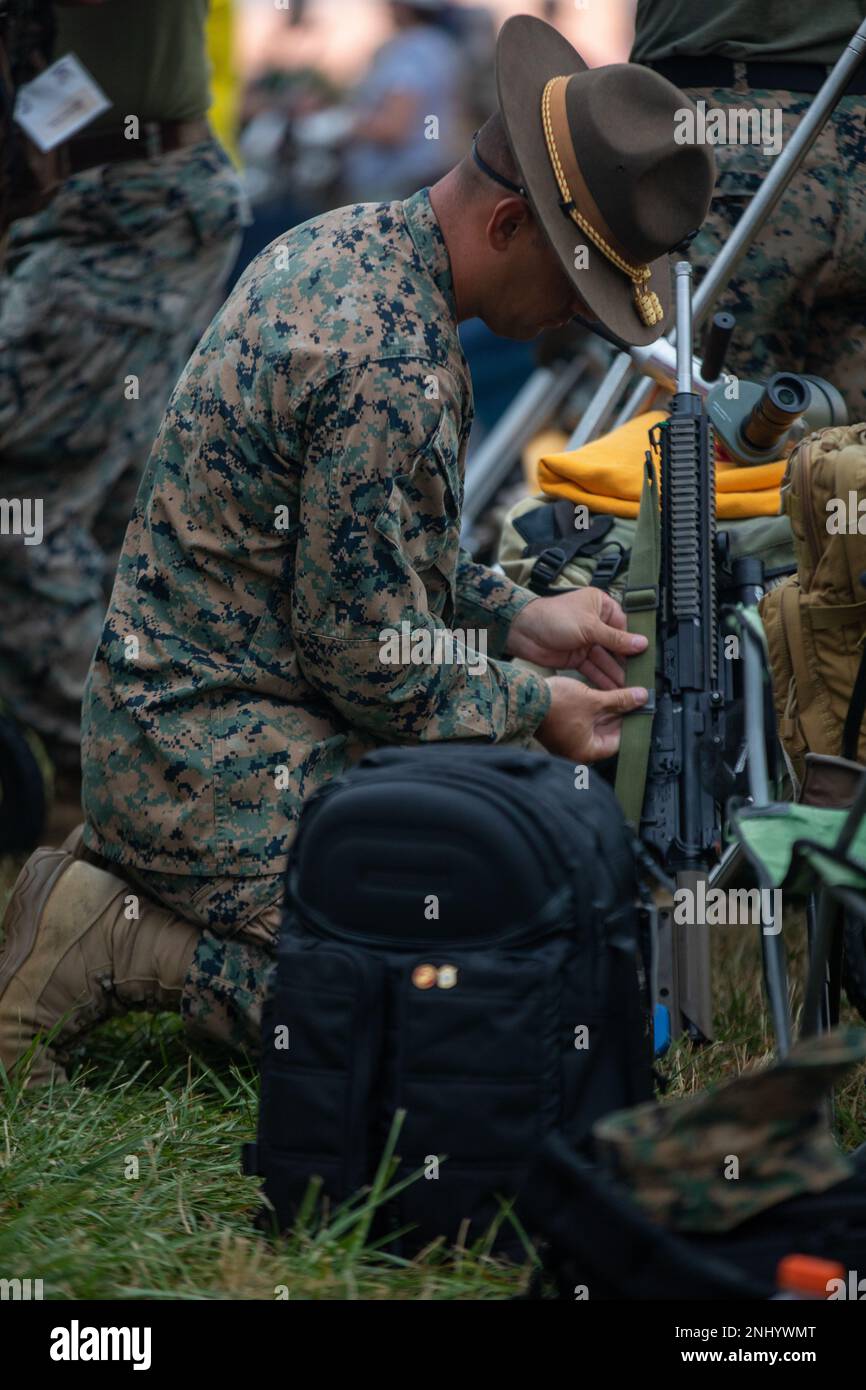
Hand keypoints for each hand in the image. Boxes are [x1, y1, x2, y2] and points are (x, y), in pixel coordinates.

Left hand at [506, 588, 646, 687]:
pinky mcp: (577, 657)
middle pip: (616, 645)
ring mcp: (586, 641)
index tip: (646, 657)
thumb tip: (641, 643)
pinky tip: (615, 689)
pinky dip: (603, 678)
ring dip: (616, 673)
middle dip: (626, 661)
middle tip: (641, 676)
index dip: (634, 642)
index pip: (624, 626)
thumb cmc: (553, 617)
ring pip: (606, 659)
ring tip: (630, 687)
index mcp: (601, 606)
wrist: (523, 631)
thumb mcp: (589, 626)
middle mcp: (595, 623)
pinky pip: (594, 668)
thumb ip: (616, 638)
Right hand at [537, 676, 647, 762]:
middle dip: (621, 714)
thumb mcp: (593, 700)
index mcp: (587, 752)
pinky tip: (604, 693)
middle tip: (636, 698)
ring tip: (622, 692)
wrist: (522, 696)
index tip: (642, 708)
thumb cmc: (553, 705)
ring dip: (609, 709)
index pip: (620, 741)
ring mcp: (570, 740)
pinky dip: (596, 708)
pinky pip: (586, 719)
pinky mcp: (564, 728)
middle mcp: (578, 750)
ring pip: (597, 724)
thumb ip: (620, 700)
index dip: (632, 722)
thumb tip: (642, 698)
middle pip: (609, 732)